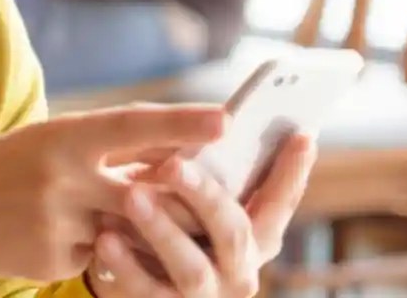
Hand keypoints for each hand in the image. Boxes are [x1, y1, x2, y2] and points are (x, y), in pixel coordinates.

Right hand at [0, 104, 226, 281]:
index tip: (225, 119)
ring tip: (134, 214)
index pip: (131, 125)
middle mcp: (63, 178)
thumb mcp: (58, 140)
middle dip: (181, 197)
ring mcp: (59, 223)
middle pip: (145, 190)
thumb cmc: (17, 166)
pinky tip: (77, 234)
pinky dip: (107, 247)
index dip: (180, 122)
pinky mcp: (56, 260)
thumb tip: (182, 144)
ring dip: (144, 225)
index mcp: (65, 137)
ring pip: (131, 230)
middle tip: (214, 194)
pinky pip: (104, 256)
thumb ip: (115, 145)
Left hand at [86, 134, 317, 297]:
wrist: (133, 273)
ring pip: (191, 267)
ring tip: (132, 196)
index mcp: (255, 235)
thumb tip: (217, 125)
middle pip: (234, 232)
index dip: (291, 171)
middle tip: (172, 164)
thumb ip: (211, 169)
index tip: (301, 134)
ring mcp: (206, 294)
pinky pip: (147, 290)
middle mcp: (239, 269)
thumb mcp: (193, 193)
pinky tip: (105, 238)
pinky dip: (126, 264)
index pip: (279, 202)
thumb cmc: (171, 216)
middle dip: (204, 196)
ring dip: (162, 229)